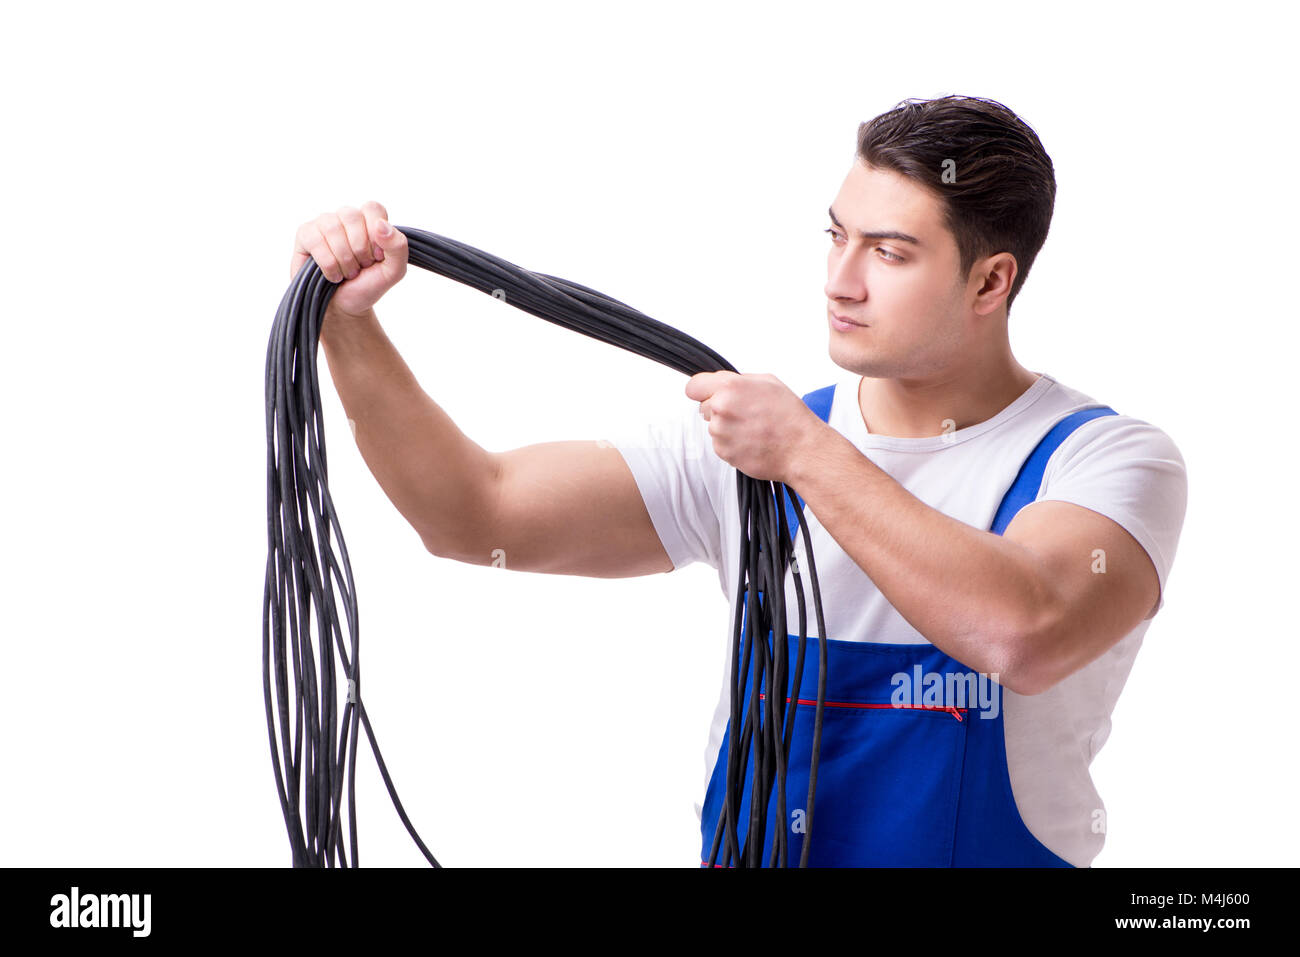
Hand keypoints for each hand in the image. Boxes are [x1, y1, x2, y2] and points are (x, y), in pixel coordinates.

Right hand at [290, 201, 407, 318]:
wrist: (344, 306)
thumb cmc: (367, 285)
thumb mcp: (394, 271)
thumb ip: (398, 247)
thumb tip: (381, 225)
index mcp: (369, 220)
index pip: (373, 208)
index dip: (375, 234)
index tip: (377, 257)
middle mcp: (346, 217)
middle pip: (352, 216)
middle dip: (359, 250)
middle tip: (360, 267)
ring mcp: (324, 223)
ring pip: (333, 228)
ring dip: (344, 259)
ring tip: (347, 273)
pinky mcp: (305, 234)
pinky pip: (315, 240)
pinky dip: (328, 264)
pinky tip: (332, 275)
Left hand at [685, 371, 826, 483]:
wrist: (800, 449)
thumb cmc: (789, 416)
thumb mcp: (768, 382)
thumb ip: (738, 381)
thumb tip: (721, 384)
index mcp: (730, 388)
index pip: (694, 386)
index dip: (702, 390)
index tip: (707, 395)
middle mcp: (721, 409)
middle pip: (704, 407)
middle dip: (719, 409)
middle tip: (745, 414)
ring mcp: (720, 432)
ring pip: (714, 426)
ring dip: (728, 428)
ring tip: (753, 429)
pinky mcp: (723, 452)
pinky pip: (721, 444)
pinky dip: (732, 443)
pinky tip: (751, 441)